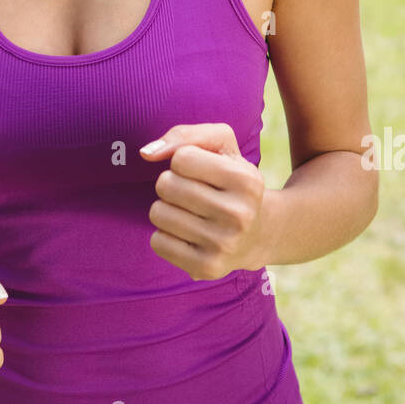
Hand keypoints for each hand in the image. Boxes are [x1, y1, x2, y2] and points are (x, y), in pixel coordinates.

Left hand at [140, 123, 267, 280]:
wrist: (258, 233)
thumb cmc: (230, 180)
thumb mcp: (222, 146)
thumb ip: (185, 135)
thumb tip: (146, 153)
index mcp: (246, 180)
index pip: (181, 158)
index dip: (182, 161)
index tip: (199, 171)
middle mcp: (239, 214)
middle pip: (166, 185)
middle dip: (170, 184)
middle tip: (190, 193)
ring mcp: (224, 245)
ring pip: (158, 213)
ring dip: (165, 209)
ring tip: (188, 212)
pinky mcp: (207, 268)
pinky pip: (157, 242)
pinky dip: (165, 235)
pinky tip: (186, 234)